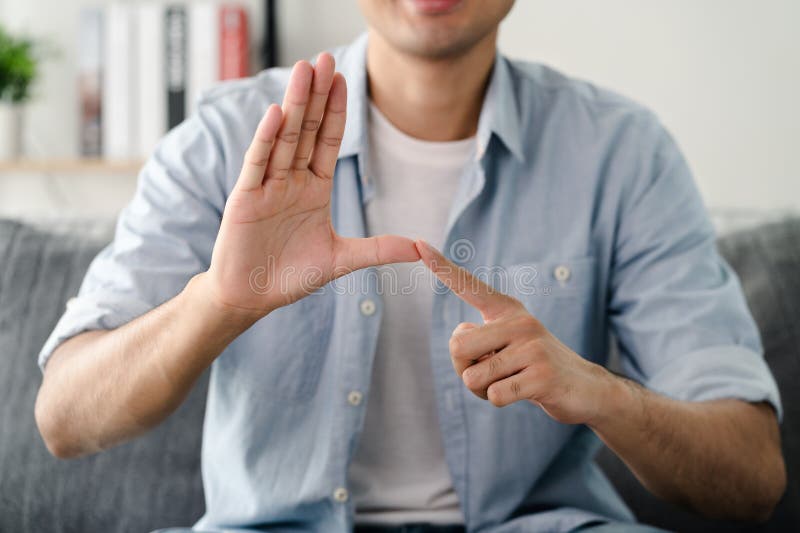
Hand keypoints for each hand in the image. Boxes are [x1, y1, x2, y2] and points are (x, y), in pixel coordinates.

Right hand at [204, 54, 418, 317]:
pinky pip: (258, 164)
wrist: (252, 296)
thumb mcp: (342, 259)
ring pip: (284, 138)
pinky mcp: (245, 199)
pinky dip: (266, 140)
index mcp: (314, 189)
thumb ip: (379, 249)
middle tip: (325, 58)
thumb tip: (421, 248)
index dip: (337, 111)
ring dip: (295, 105)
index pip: (328, 141)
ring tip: (304, 70)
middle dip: (317, 95)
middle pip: (307, 130)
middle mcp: (291, 181)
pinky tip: (277, 114)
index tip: (345, 79)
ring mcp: (267, 186)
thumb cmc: (291, 276)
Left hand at [416, 240, 613, 424]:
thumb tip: (460, 338)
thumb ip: (476, 341)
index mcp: (507, 310)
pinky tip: (523, 393)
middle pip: (457, 346)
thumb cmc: (531, 367)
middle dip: (463, 369)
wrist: (585, 389)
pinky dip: (498, 401)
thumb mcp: (504, 346)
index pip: (468, 286)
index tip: (418, 243)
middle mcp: (520, 322)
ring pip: (473, 377)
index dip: (441, 266)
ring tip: (511, 382)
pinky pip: (494, 395)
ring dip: (482, 390)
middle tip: (489, 373)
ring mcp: (533, 348)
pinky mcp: (542, 376)